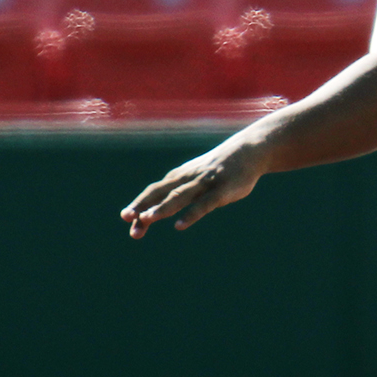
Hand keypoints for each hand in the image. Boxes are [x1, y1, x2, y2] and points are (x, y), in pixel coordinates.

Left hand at [121, 136, 269, 237]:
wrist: (249, 150)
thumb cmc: (219, 168)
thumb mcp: (196, 177)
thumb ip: (179, 192)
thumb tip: (157, 210)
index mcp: (179, 177)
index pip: (153, 192)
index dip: (139, 204)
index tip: (126, 219)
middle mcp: (187, 178)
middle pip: (160, 192)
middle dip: (143, 205)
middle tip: (126, 218)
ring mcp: (205, 183)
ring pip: (179, 196)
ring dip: (162, 208)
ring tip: (147, 219)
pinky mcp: (223, 190)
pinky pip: (204, 204)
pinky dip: (190, 214)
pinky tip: (179, 226)